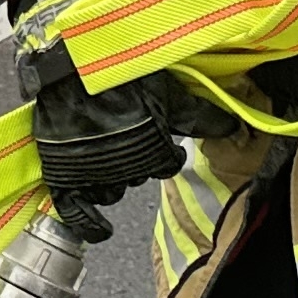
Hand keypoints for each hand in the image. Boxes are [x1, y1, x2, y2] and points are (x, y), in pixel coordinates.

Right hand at [29, 68, 188, 242]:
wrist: (71, 66)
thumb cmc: (122, 75)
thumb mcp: (168, 92)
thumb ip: (199, 116)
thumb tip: (233, 128)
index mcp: (154, 151)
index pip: (169, 166)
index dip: (170, 156)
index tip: (168, 146)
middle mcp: (126, 168)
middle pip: (138, 177)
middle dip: (139, 162)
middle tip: (132, 139)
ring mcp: (94, 175)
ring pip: (111, 192)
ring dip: (115, 180)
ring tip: (111, 155)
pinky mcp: (65, 176)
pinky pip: (76, 212)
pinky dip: (89, 224)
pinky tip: (101, 230)